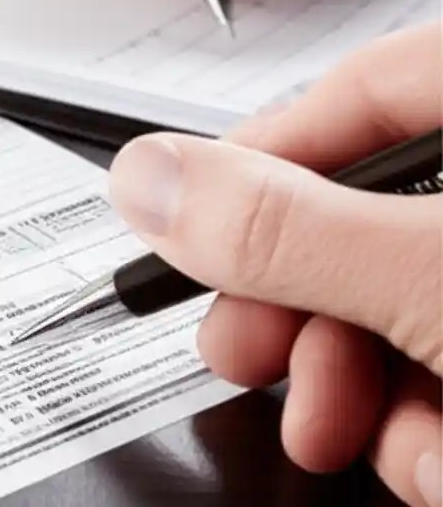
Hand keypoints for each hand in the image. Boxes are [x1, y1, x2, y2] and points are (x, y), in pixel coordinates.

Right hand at [107, 23, 442, 506]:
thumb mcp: (430, 279)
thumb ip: (281, 228)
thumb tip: (145, 178)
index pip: (351, 94)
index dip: (254, 167)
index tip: (190, 236)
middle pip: (357, 219)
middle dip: (297, 316)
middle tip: (257, 358)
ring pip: (392, 310)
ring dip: (359, 397)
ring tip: (370, 444)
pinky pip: (439, 367)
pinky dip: (427, 430)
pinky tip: (441, 464)